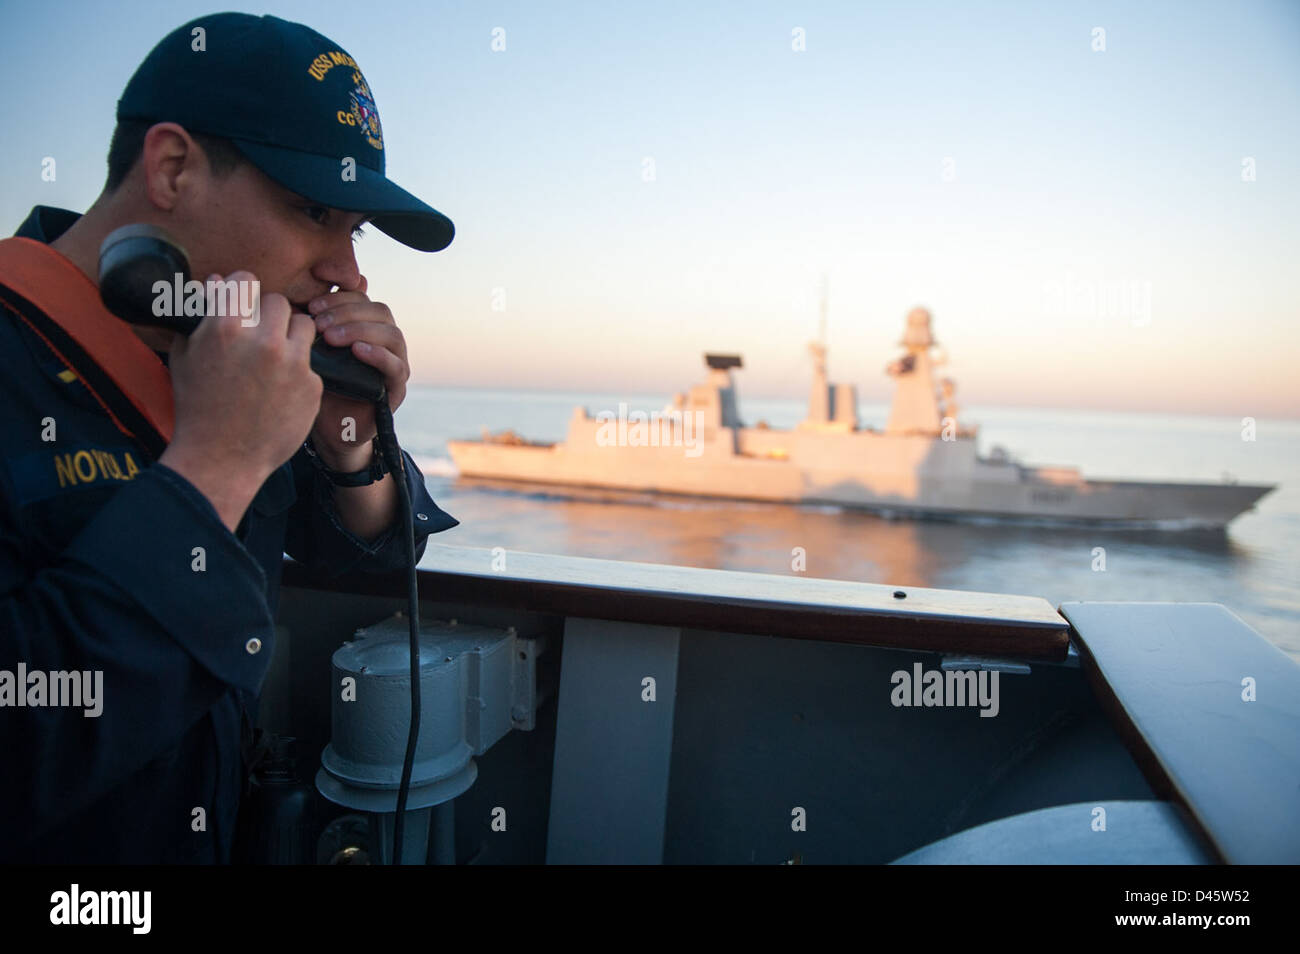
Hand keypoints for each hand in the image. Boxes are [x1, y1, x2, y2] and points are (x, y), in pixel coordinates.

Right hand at [160, 273, 320, 530]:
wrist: (222, 457)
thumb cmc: (197, 406)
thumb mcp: (186, 356)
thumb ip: (203, 316)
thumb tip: (216, 282)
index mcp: (226, 329)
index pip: (246, 281)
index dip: (242, 288)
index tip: (242, 299)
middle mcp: (264, 341)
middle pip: (279, 303)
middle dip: (269, 314)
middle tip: (260, 331)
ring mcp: (293, 364)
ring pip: (305, 326)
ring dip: (291, 335)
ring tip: (276, 354)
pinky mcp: (312, 386)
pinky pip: (310, 362)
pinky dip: (299, 370)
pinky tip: (281, 387)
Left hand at [305, 275, 409, 469]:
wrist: (327, 429)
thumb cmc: (315, 385)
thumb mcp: (309, 350)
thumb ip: (311, 324)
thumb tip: (299, 295)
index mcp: (366, 326)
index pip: (361, 298)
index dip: (338, 297)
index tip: (311, 306)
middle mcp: (385, 342)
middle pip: (379, 311)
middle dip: (347, 312)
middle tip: (319, 324)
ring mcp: (395, 364)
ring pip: (392, 334)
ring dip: (360, 330)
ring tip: (332, 338)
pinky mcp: (397, 389)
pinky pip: (396, 366)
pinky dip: (379, 355)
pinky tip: (357, 352)